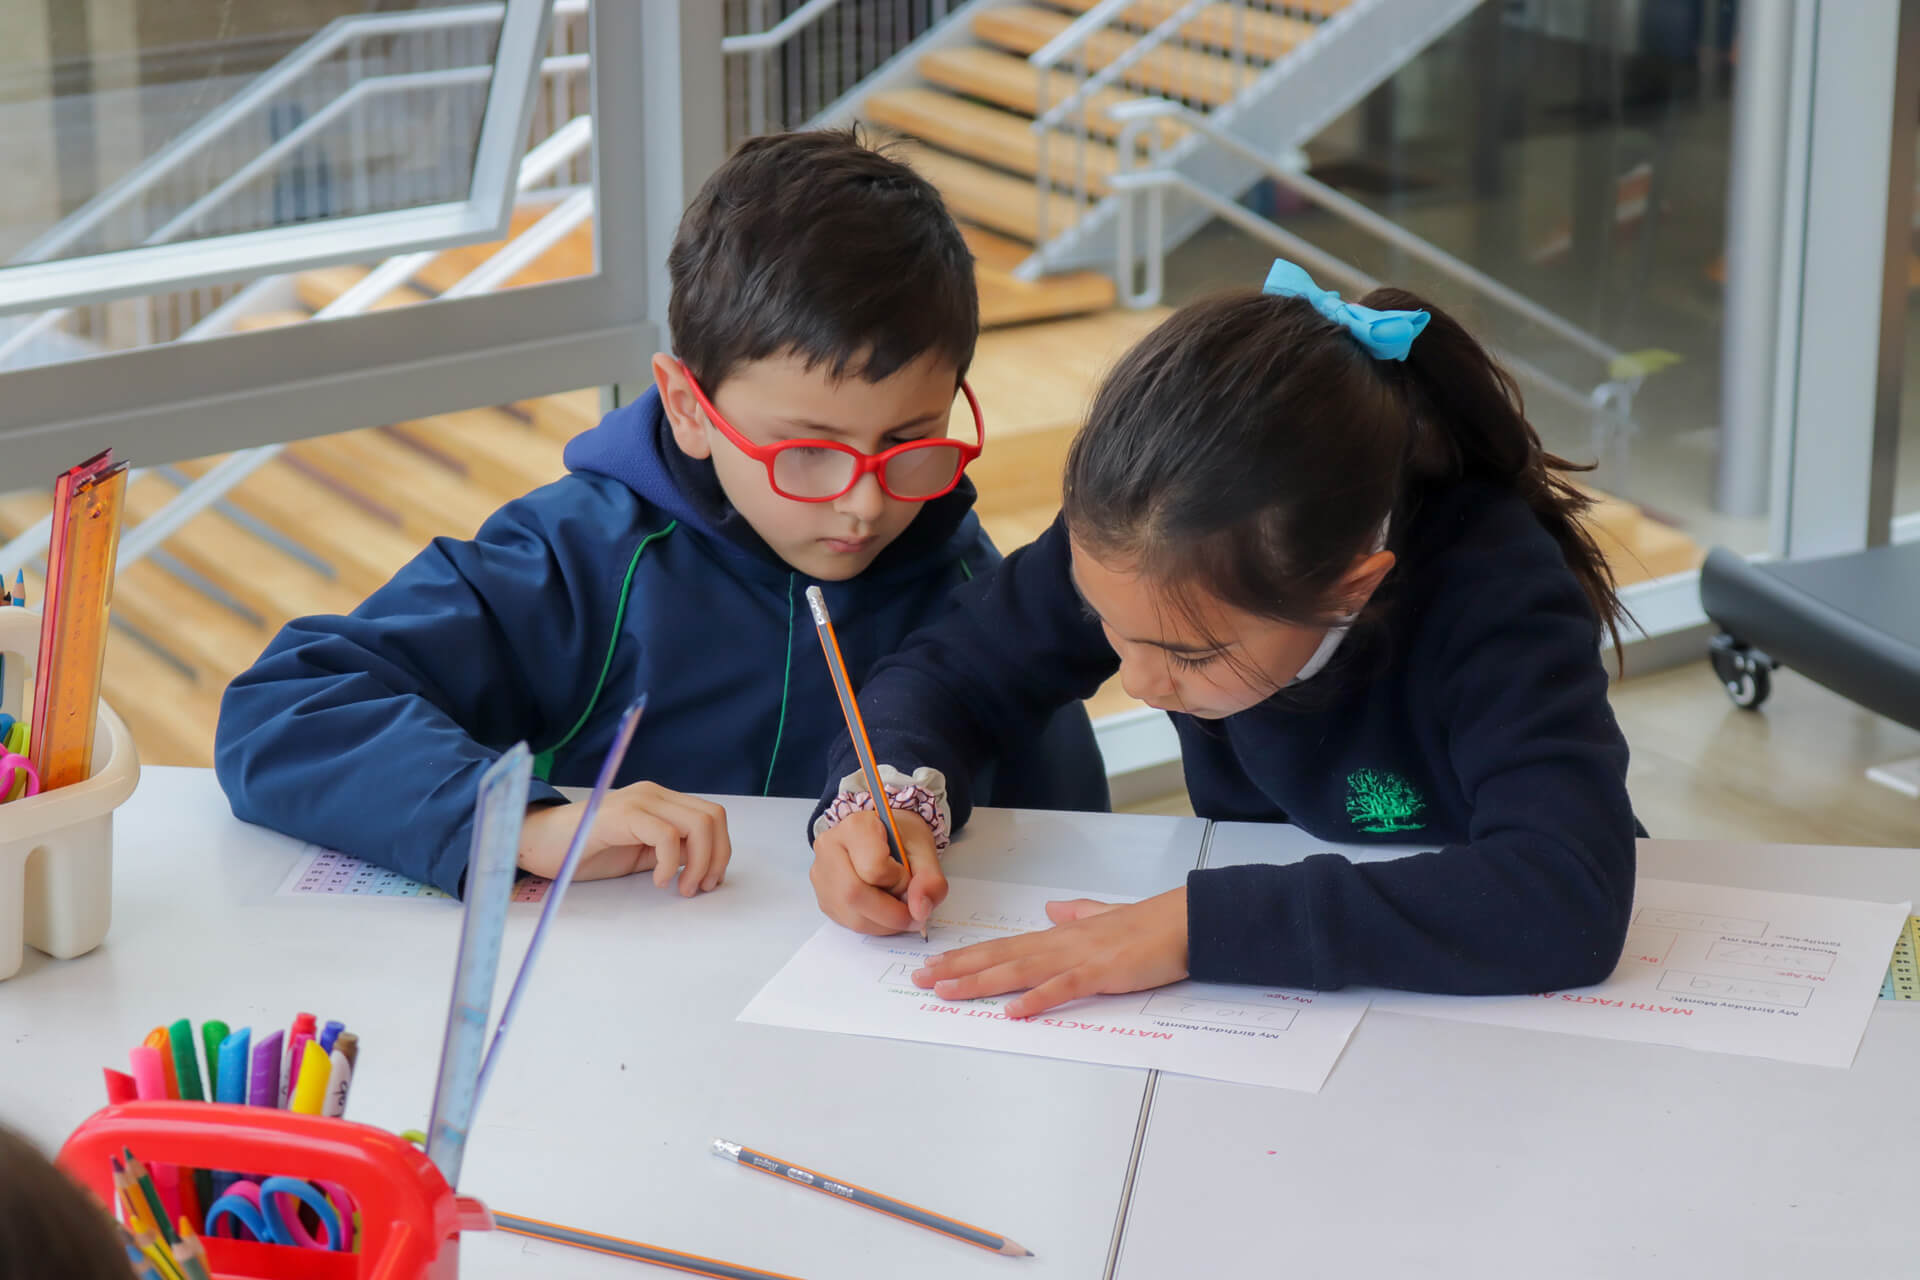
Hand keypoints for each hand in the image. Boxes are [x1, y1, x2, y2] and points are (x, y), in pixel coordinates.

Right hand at [517, 782, 729, 894]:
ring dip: (700, 862)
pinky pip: (667, 835)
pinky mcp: (623, 814)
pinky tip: (658, 881)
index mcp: (661, 801)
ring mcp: (639, 800)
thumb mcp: (639, 854)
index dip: (721, 850)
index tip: (709, 882)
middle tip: (698, 888)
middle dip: (717, 857)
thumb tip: (703, 864)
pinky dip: (671, 863)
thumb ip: (670, 853)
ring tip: (681, 888)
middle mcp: (654, 794)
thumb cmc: (584, 850)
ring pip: (698, 824)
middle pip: (712, 817)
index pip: (711, 816)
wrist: (538, 842)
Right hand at [810, 809, 944, 935]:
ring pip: (851, 915)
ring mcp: (821, 874)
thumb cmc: (901, 839)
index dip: (898, 881)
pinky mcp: (823, 897)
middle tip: (913, 914)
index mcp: (855, 827)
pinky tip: (883, 912)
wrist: (884, 836)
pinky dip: (874, 926)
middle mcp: (829, 848)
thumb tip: (920, 911)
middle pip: (854, 894)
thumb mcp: (924, 850)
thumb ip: (930, 879)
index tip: (908, 876)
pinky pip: (847, 923)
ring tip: (899, 910)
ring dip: (884, 924)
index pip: (874, 868)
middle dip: (891, 914)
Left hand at [912, 888, 1189, 1017]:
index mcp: (1060, 935)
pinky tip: (1012, 1011)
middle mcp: (1061, 943)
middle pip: (1000, 956)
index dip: (967, 956)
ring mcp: (1079, 957)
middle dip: (958, 968)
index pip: (1004, 946)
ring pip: (1020, 970)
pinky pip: (1063, 988)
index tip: (935, 965)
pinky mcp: (1102, 973)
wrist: (1185, 921)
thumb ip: (1077, 914)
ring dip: (980, 981)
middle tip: (920, 978)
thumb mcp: (1105, 917)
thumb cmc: (1149, 925)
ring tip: (947, 992)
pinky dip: (1036, 999)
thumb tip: (1053, 908)